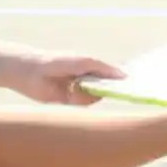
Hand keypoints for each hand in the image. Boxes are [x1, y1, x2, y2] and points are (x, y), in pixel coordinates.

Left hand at [9, 50, 126, 105]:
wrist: (32, 72)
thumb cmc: (59, 61)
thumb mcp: (85, 61)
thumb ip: (104, 68)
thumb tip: (124, 76)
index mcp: (94, 67)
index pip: (114, 75)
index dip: (123, 80)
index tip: (134, 86)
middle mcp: (89, 80)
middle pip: (107, 88)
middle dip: (110, 90)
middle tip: (111, 92)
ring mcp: (81, 90)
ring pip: (96, 98)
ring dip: (91, 95)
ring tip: (78, 88)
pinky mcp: (71, 101)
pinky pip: (84, 104)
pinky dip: (81, 101)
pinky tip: (71, 93)